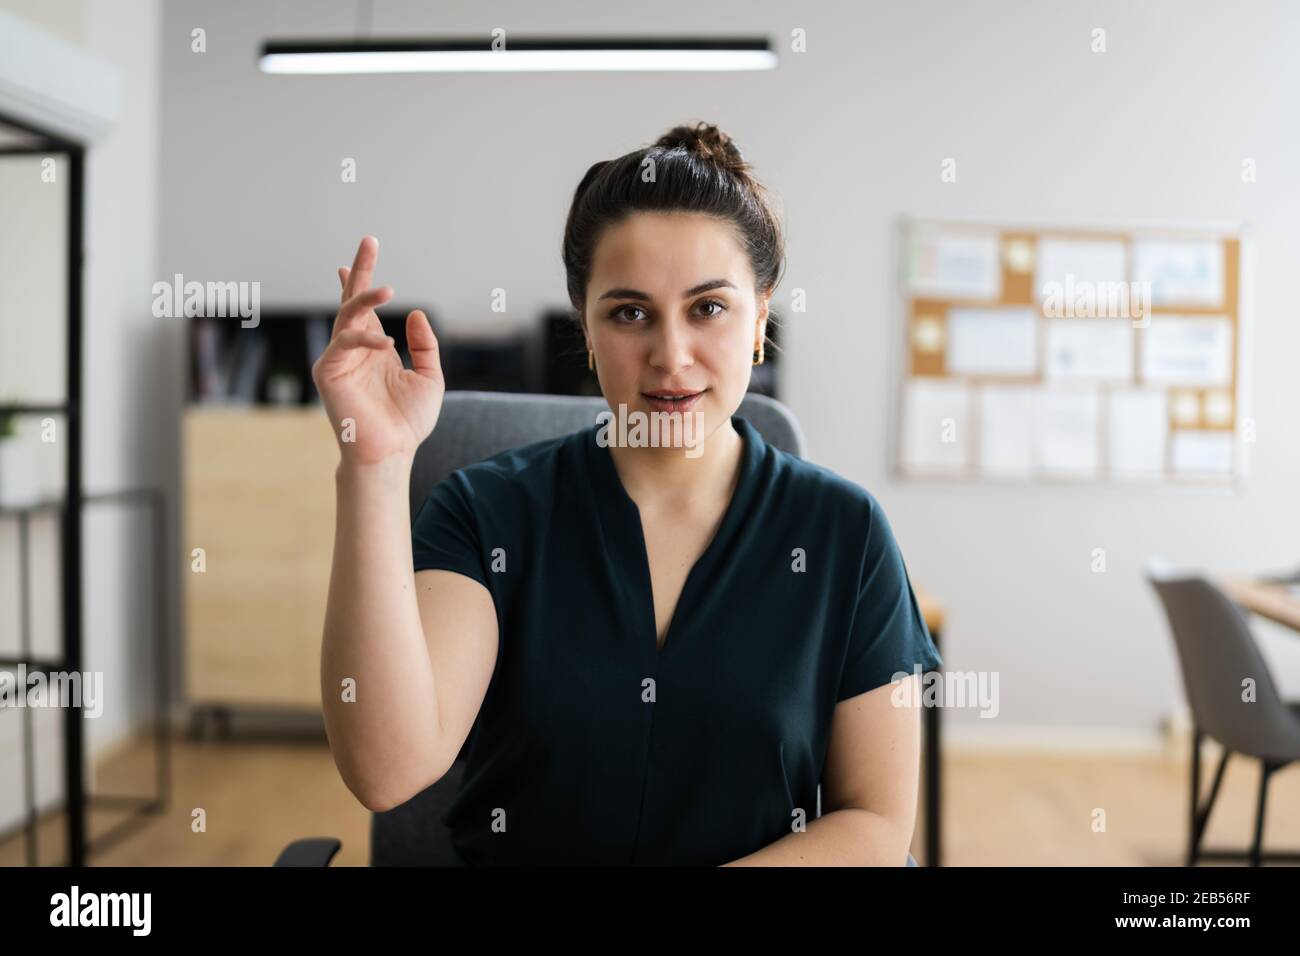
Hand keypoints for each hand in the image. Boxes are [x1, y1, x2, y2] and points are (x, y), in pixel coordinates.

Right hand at [311, 236, 444, 464]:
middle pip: (352, 301)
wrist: (392, 452)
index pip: (365, 309)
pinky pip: (343, 345)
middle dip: (360, 270)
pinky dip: (365, 340)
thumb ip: (423, 345)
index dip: (362, 281)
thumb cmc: (408, 421)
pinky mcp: (328, 373)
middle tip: (369, 240)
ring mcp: (339, 360)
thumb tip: (412, 312)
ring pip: (347, 317)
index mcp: (374, 349)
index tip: (365, 252)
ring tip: (388, 288)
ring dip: (365, 298)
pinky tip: (385, 343)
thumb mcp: (429, 377)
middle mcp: (354, 350)